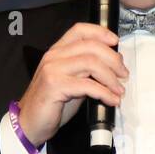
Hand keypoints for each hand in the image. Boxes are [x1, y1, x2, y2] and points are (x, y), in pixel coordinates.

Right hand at [16, 22, 128, 144]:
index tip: (116, 42)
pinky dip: (104, 93)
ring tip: (119, 90)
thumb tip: (112, 66)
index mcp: (57, 51)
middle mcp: (54, 56)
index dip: (100, 32)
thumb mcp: (71, 81)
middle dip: (113, 60)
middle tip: (124, 74)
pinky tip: (112, 100)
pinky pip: (87, 85)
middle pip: (91, 46)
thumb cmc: (52, 103)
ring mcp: (52, 70)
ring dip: (111, 77)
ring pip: (91, 63)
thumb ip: (86, 71)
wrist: (30, 123)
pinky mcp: (54, 86)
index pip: (80, 30)